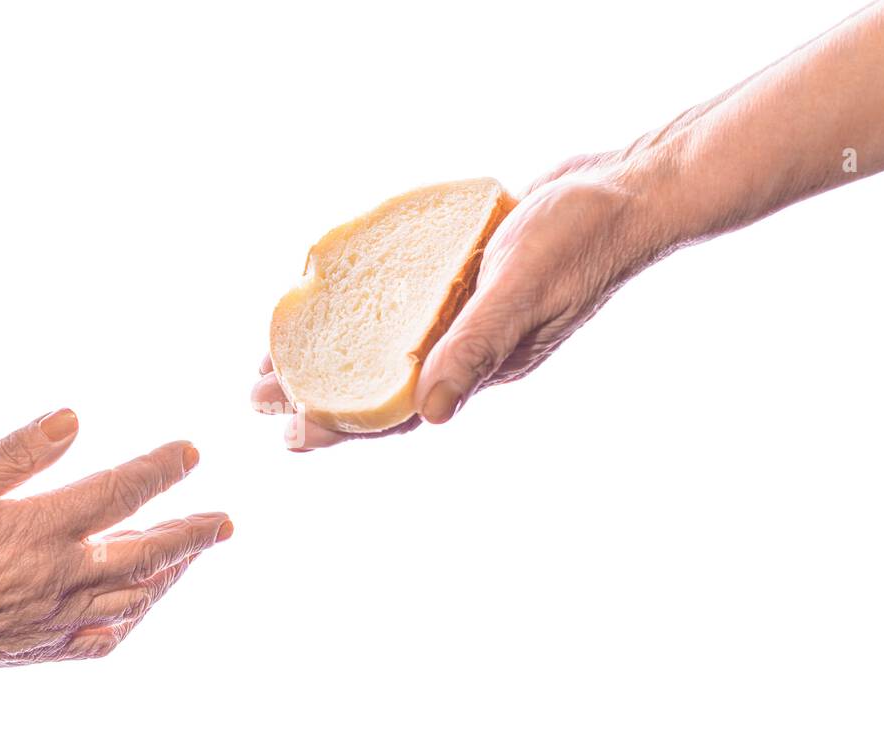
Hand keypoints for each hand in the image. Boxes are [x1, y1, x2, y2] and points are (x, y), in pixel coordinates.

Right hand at [0, 409, 231, 675]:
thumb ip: (18, 452)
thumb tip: (73, 418)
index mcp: (44, 530)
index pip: (122, 491)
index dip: (162, 469)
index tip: (191, 451)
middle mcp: (63, 577)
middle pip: (149, 553)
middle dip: (194, 533)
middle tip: (225, 522)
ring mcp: (58, 618)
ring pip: (135, 598)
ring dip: (171, 574)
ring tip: (190, 554)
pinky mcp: (42, 648)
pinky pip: (104, 641)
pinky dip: (131, 622)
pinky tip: (136, 610)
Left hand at [252, 156, 668, 448]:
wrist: (629, 192)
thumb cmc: (580, 240)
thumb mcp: (519, 291)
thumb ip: (474, 348)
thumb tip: (426, 413)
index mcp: (476, 365)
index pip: (393, 409)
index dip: (335, 423)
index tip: (282, 430)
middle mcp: (466, 349)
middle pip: (377, 384)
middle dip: (315, 395)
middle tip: (254, 397)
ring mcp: (465, 317)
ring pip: (385, 348)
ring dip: (332, 356)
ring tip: (277, 360)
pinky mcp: (467, 283)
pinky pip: (405, 308)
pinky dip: (366, 313)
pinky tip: (338, 304)